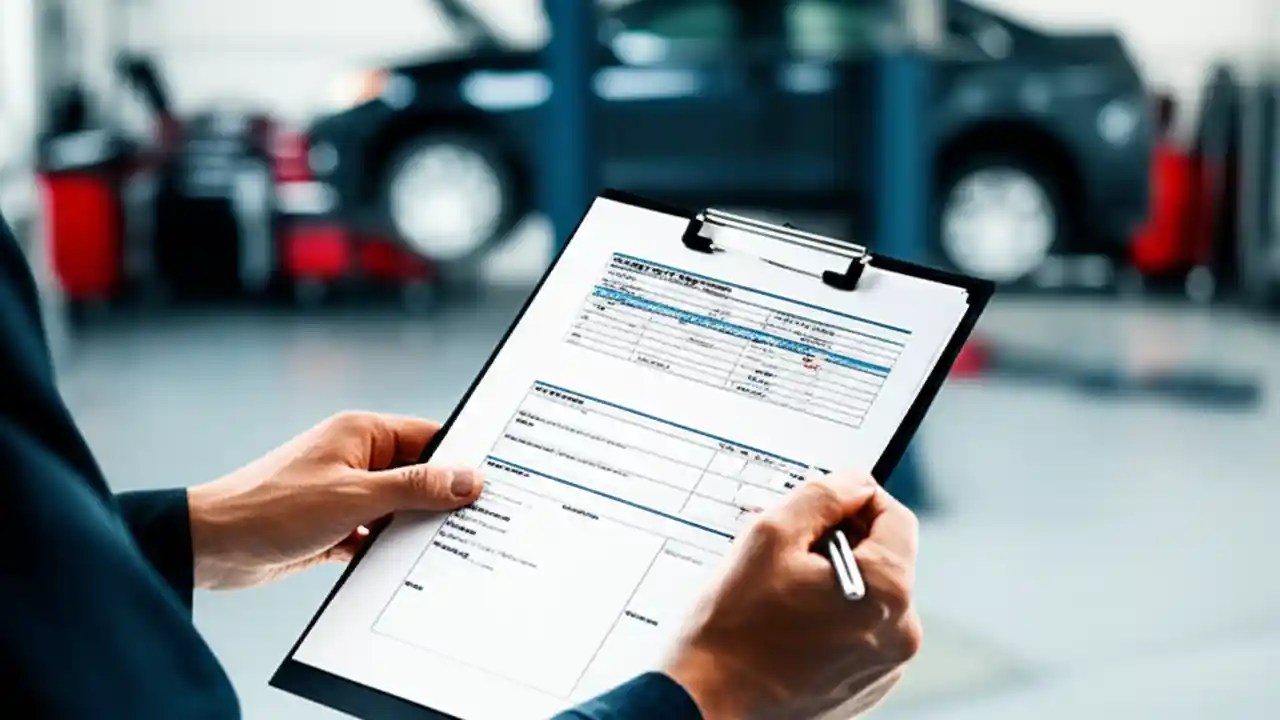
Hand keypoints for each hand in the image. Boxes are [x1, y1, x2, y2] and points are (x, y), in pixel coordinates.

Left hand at [187, 411, 482, 588]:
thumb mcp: (354, 497)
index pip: (429, 438)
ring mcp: (344, 492)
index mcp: (362, 433)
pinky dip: (387, 549)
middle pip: (418, 475)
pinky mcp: (332, 525)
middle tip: (478, 523)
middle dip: (442, 500)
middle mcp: (355, 458)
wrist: (209, 546)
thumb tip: (468, 479)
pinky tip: (405, 567)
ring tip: (446, 549)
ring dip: (413, 528)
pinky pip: (376, 535)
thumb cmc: (271, 508)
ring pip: (398, 508)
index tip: (493, 484)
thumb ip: (416, 488)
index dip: (461, 460)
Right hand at [663, 472, 921, 719]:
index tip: (820, 504)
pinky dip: (831, 616)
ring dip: (833, 579)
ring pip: (868, 593)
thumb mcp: (770, 536)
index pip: (894, 516)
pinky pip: (859, 629)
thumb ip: (821, 496)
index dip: (856, 498)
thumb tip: (853, 483)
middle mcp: (899, 633)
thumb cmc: (732, 629)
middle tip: (787, 551)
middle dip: (839, 542)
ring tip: (781, 592)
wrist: (707, 703)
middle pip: (882, 556)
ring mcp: (884, 665)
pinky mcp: (864, 684)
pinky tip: (788, 623)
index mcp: (887, 592)